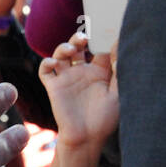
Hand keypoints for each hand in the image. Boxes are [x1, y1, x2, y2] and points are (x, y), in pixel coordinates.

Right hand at [37, 32, 118, 150]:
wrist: (86, 137)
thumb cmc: (105, 118)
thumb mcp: (118, 94)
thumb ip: (118, 72)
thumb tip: (120, 48)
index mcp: (100, 72)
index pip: (100, 49)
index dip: (102, 38)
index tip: (106, 29)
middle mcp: (82, 71)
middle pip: (79, 47)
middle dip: (80, 37)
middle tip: (85, 34)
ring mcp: (67, 77)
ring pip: (61, 54)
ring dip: (64, 47)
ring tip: (71, 48)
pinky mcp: (53, 86)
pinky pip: (45, 70)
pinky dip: (47, 63)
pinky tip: (54, 63)